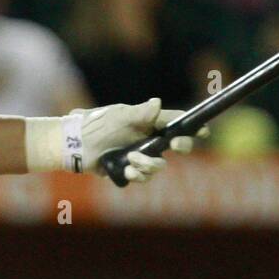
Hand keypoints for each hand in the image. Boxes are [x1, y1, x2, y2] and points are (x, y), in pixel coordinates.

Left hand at [25, 98, 207, 181]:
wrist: (74, 146)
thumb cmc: (96, 126)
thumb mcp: (119, 117)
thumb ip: (140, 113)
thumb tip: (158, 102)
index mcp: (147, 121)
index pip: (175, 122)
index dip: (191, 126)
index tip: (204, 130)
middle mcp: (146, 138)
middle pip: (175, 145)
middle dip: (181, 146)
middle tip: (176, 146)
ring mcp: (139, 154)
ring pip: (159, 164)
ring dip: (149, 164)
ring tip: (132, 160)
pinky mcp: (129, 169)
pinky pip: (143, 176)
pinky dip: (138, 174)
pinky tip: (128, 170)